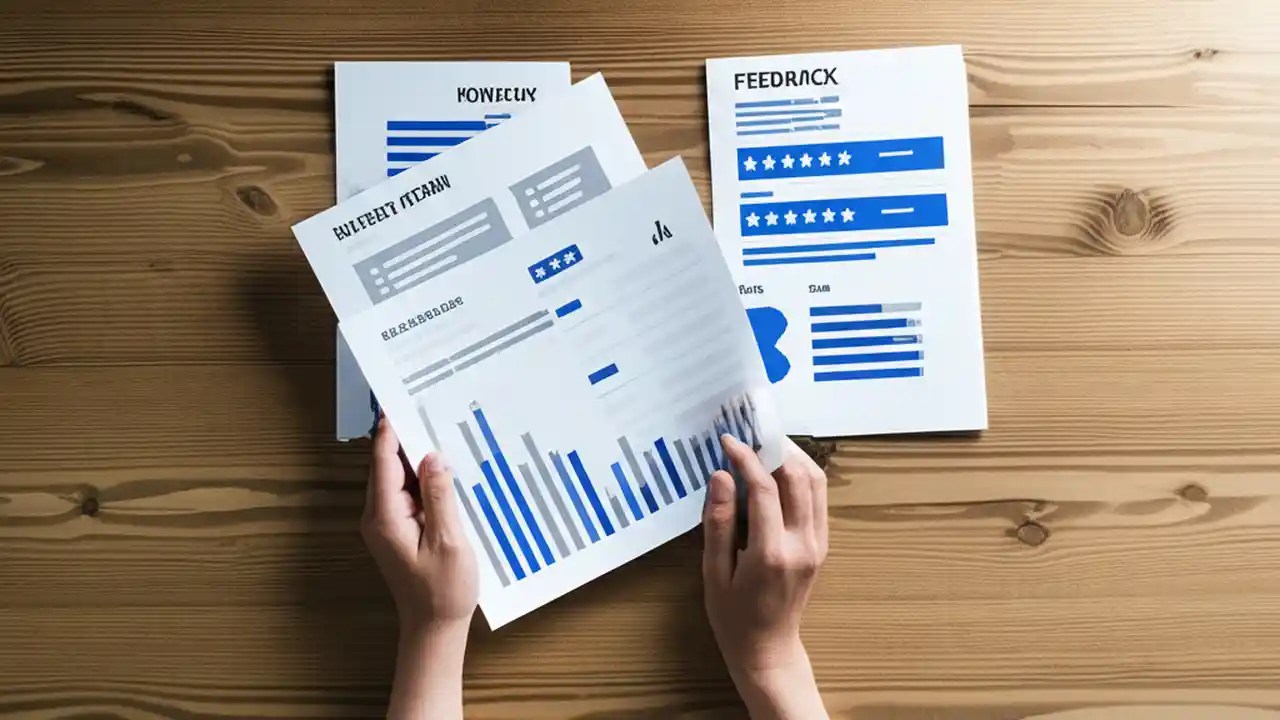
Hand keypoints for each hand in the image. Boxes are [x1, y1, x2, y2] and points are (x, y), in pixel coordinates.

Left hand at [362, 417, 478, 719]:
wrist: (434, 628)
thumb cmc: (443, 590)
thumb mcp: (449, 540)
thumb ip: (439, 496)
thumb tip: (432, 456)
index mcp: (385, 516)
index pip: (384, 461)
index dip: (392, 430)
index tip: (401, 400)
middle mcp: (378, 516)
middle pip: (388, 465)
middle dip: (408, 438)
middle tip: (430, 407)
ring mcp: (387, 523)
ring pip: (398, 478)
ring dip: (418, 459)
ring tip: (442, 431)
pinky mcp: (399, 529)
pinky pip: (407, 493)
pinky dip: (423, 479)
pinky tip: (444, 470)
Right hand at [703, 435, 828, 719]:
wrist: (767, 650)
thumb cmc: (733, 616)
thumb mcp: (714, 573)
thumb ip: (719, 523)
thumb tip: (721, 477)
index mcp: (771, 553)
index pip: (764, 489)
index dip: (745, 458)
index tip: (727, 440)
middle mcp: (802, 544)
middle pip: (798, 478)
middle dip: (774, 448)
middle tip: (749, 432)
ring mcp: (817, 544)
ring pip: (816, 483)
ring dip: (793, 457)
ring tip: (766, 443)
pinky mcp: (822, 545)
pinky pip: (819, 498)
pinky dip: (802, 475)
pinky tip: (780, 469)